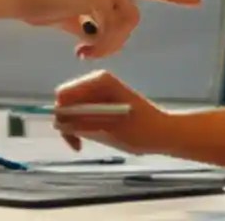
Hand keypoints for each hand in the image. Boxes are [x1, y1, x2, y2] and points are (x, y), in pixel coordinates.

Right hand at [6, 0, 200, 58]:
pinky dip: (98, 47)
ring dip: (109, 46)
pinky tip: (79, 49)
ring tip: (85, 52)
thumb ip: (89, 21)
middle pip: (134, 17)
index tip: (196, 1)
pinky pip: (109, 30)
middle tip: (92, 54)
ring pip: (126, 24)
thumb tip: (95, 39)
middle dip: (118, 41)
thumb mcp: (70, 13)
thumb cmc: (37, 3)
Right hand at [52, 71, 167, 154]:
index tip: (73, 138)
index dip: (62, 116)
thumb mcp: (109, 131)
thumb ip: (82, 125)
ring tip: (88, 143)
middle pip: (66, 100)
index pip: (64, 95)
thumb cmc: (142, 131)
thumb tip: (58, 122)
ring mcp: (99, 90)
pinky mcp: (102, 101)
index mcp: (99, 81)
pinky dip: (83, 126)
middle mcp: (97, 80)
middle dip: (67, 122)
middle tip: (78, 144)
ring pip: (72, 108)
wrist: (165, 133)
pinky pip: (82, 112)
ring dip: (76, 126)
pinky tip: (96, 137)